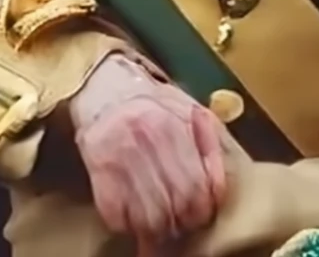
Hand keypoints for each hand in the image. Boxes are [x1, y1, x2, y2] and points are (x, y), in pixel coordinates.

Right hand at [69, 54, 227, 248]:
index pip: (200, 186)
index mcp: (172, 126)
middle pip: (179, 205)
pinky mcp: (99, 174)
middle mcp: (146, 142)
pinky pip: (119, 219)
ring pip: (151, 219)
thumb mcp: (185, 107)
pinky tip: (135, 213)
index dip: (205, 207)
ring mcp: (120, 159)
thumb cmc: (151, 103)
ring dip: (159, 227)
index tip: (202, 211)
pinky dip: (130, 224)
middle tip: (183, 219)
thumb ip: (208, 137)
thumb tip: (219, 178)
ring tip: (161, 220)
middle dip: (185, 219)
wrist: (105, 90)